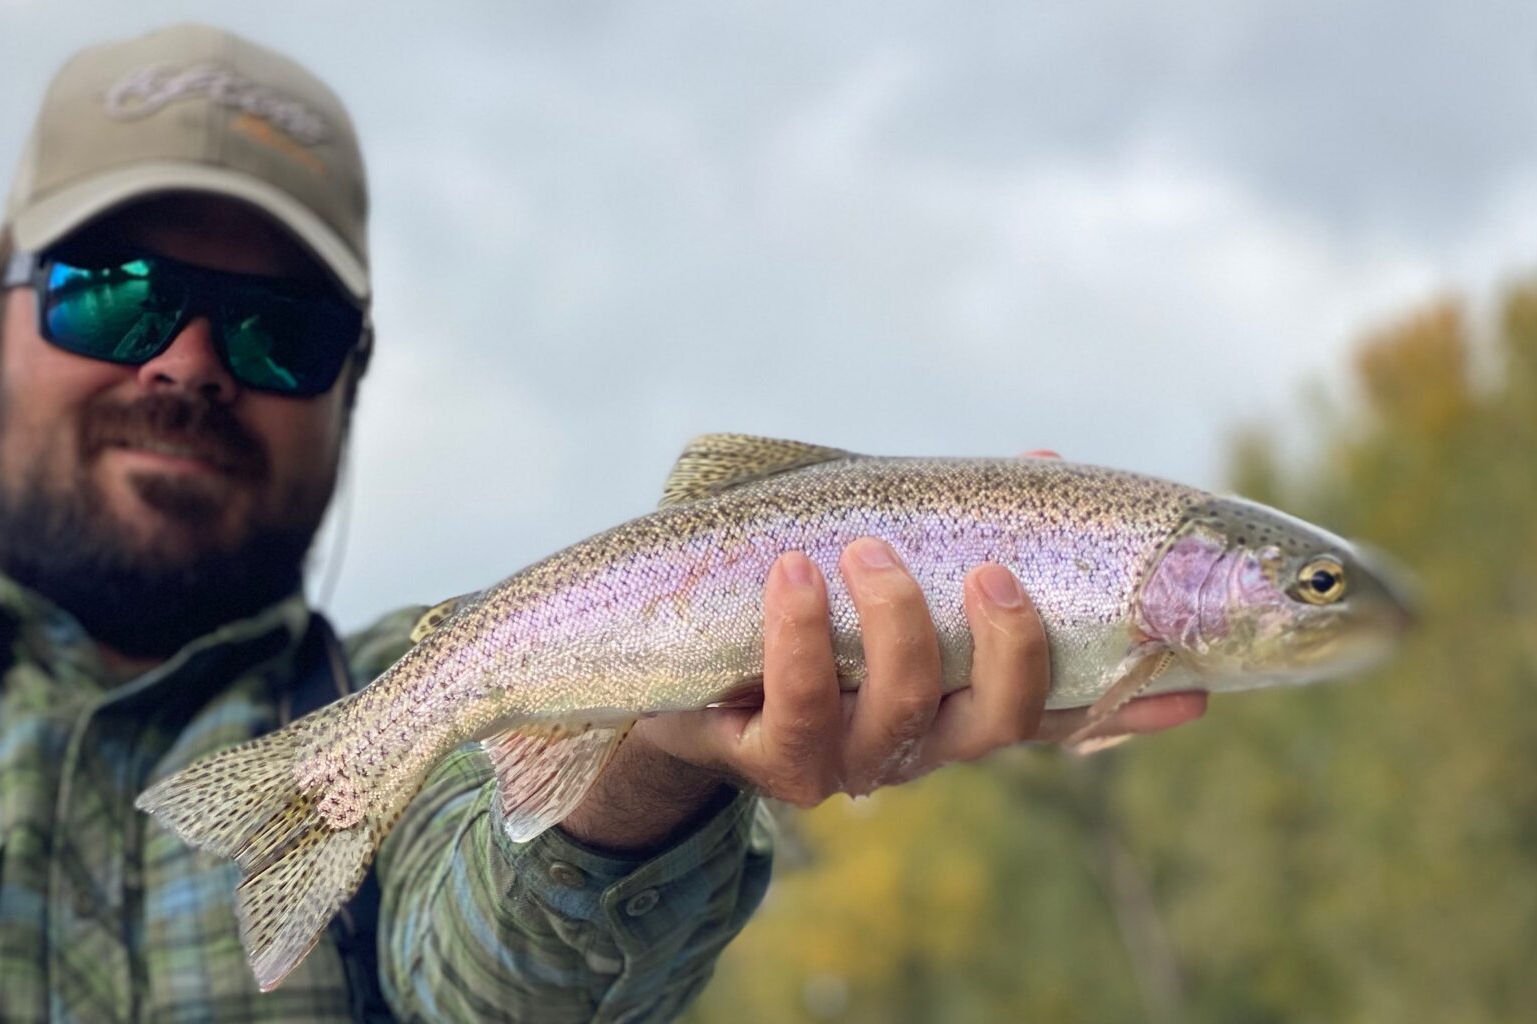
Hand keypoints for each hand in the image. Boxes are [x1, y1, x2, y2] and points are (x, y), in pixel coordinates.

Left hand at [558, 539, 1206, 852]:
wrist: (668, 671)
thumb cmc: (797, 609)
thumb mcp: (882, 560)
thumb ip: (957, 523)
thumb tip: (1043, 462)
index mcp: (956, 703)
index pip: (1059, 714)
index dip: (1126, 711)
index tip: (1194, 689)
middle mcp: (915, 745)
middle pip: (995, 724)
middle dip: (1006, 648)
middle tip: (990, 571)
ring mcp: (845, 759)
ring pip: (900, 713)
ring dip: (893, 623)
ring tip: (864, 549)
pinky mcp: (769, 758)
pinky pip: (798, 707)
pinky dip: (801, 635)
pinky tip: (793, 571)